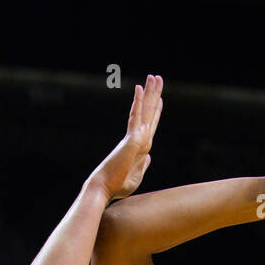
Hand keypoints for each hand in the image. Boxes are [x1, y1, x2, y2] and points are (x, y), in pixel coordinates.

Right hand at [89, 75, 163, 202]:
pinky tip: (140, 88)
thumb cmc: (118, 186)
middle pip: (148, 112)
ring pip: (144, 110)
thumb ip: (143, 164)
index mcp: (140, 147)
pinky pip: (136, 116)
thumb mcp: (137, 175)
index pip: (150, 124)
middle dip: (154, 94)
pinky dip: (138, 102)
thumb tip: (149, 156)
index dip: (155, 110)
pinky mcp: (131, 139)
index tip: (160, 98)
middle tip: (157, 77)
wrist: (104, 188)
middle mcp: (138, 138)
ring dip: (149, 92)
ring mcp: (135, 137)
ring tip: (154, 76)